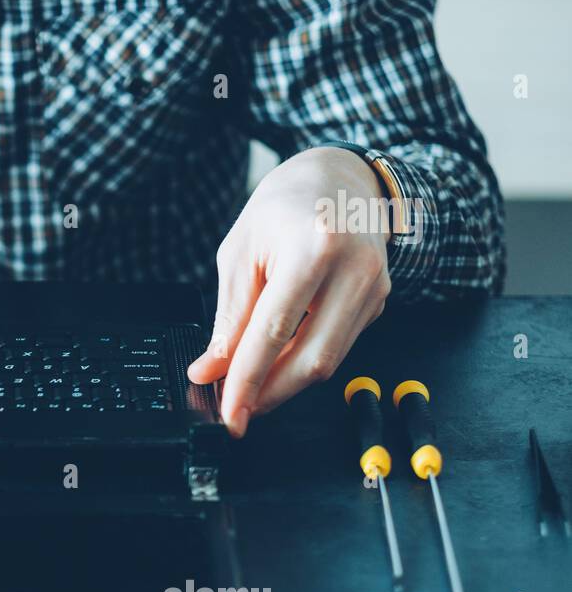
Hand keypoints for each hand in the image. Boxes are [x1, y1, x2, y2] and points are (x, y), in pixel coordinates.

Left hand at [187, 147, 392, 436]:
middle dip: (270, 395)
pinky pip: (337, 346)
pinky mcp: (379, 302)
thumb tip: (211, 371)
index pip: (275, 331)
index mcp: (316, 248)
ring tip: (249, 390)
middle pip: (314, 359)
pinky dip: (302, 362)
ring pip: (329, 361)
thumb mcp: (241, 253)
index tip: (227, 413)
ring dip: (285, 384)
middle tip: (236, 412)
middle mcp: (356, 270)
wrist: (339, 179)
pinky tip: (276, 363)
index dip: (248, 380)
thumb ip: (228, 318)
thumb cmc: (283, 208)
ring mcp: (375, 288)